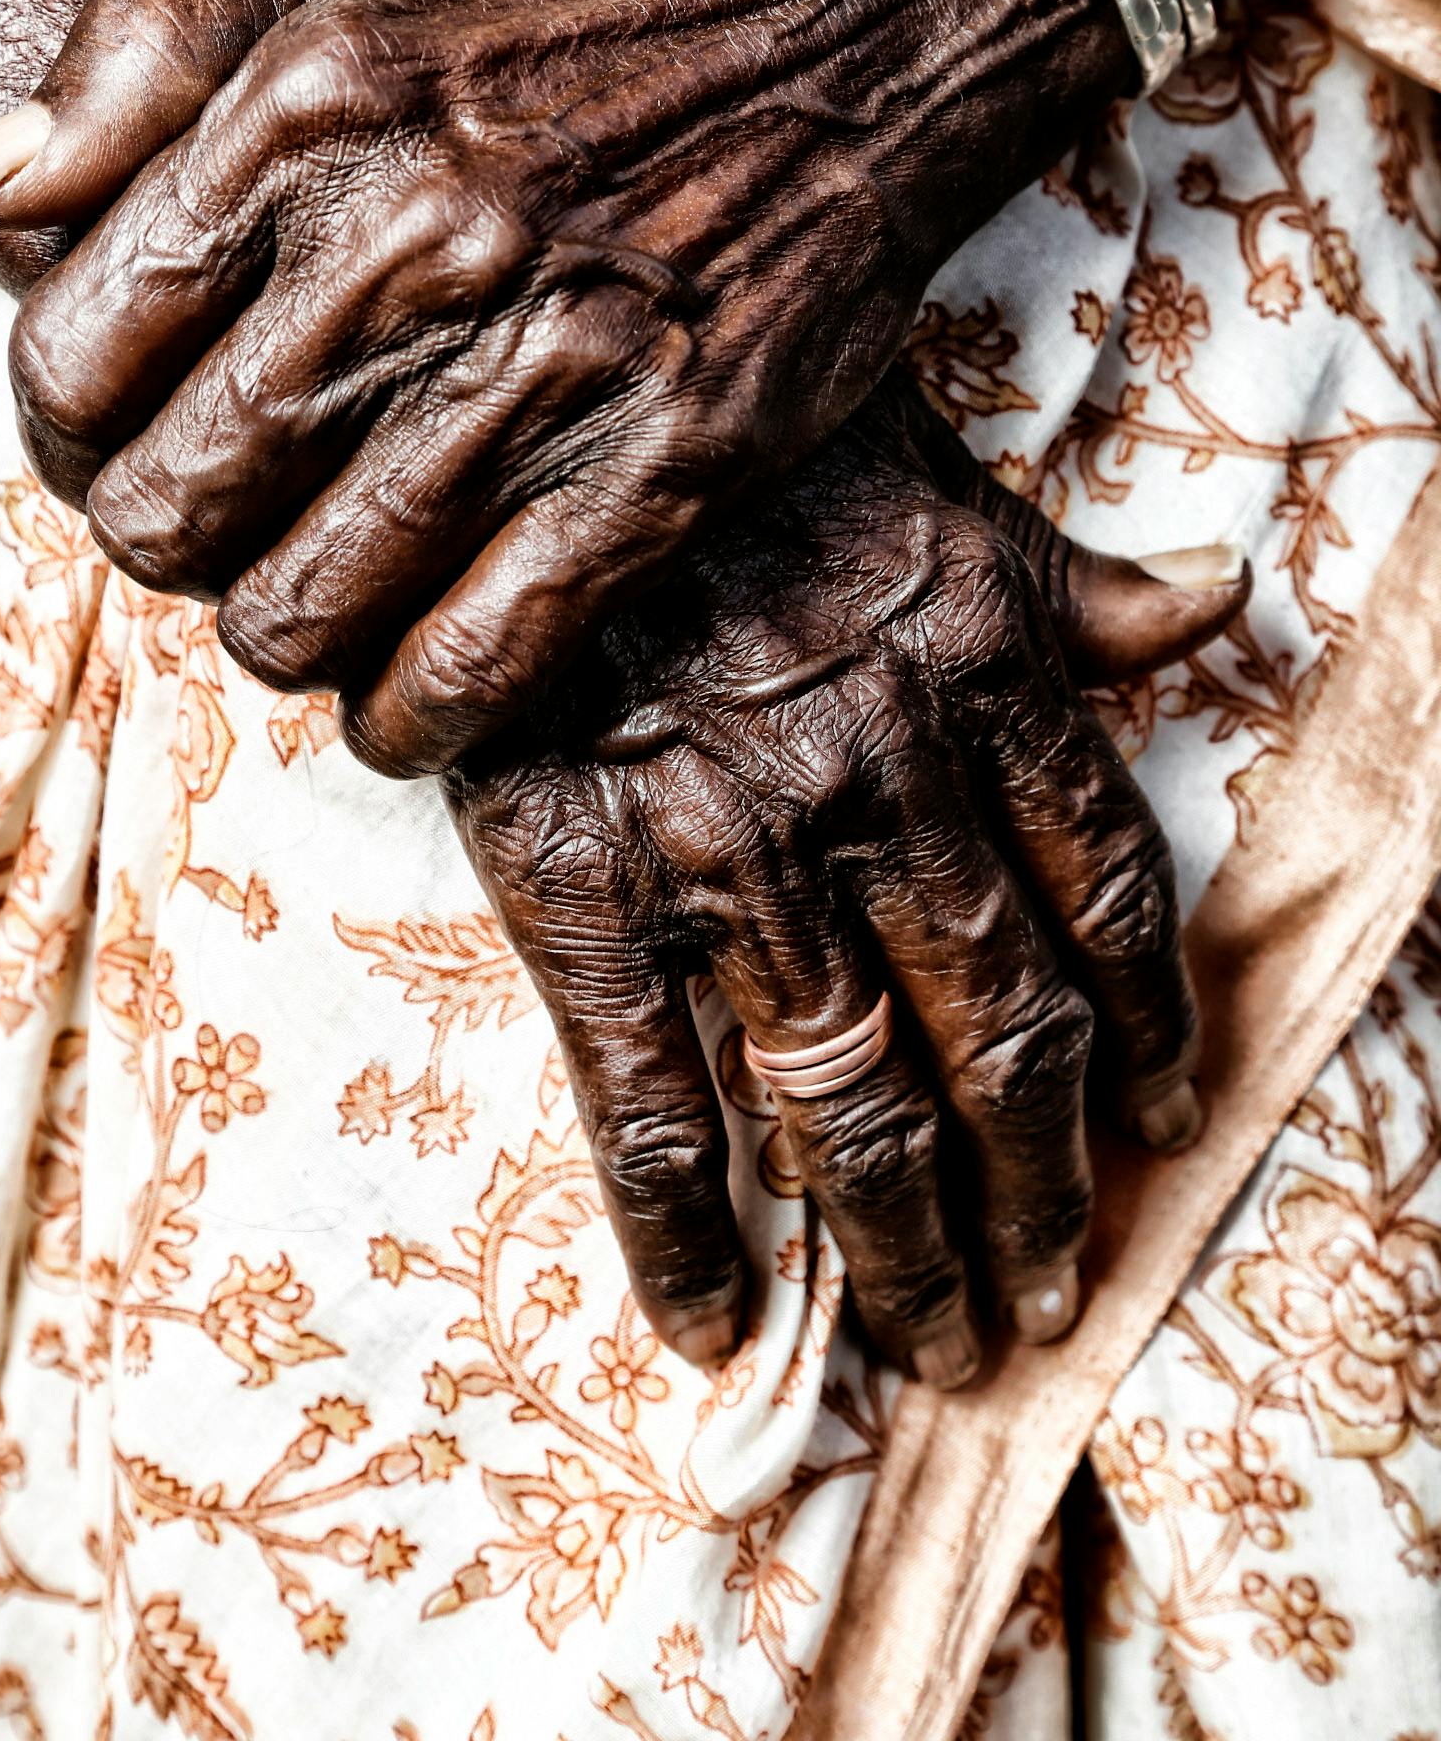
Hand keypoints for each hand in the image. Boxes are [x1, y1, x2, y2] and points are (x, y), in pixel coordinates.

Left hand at [0, 0, 1134, 771]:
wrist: (870, 9)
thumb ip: (142, 52)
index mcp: (303, 104)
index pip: (67, 358)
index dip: (61, 432)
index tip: (114, 435)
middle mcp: (409, 236)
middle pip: (163, 510)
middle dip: (163, 543)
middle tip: (217, 520)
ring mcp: (544, 359)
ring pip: (297, 612)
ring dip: (280, 635)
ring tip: (311, 594)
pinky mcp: (664, 461)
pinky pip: (474, 664)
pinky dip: (410, 716)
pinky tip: (407, 696)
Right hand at [439, 372, 1247, 1381]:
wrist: (520, 395)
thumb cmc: (741, 439)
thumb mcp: (941, 485)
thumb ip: (1077, 582)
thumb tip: (1219, 593)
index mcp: (982, 687)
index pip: (1108, 899)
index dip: (1145, 1032)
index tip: (1157, 1125)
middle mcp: (879, 791)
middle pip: (1001, 1044)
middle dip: (1039, 1197)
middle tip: (1048, 1306)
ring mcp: (728, 855)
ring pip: (855, 1108)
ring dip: (908, 1251)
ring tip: (942, 1345)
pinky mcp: (579, 890)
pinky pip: (648, 1103)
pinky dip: (684, 1234)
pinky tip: (711, 1327)